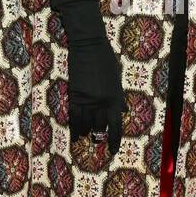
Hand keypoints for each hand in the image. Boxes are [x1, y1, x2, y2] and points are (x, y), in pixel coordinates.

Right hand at [67, 32, 125, 153]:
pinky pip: (74, 117)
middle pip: (99, 126)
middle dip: (99, 136)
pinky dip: (74, 128)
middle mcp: (102, 102)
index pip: (115, 125)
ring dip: (86, 132)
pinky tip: (75, 136)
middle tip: (97, 141)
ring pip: (85, 124)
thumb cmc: (106, 60)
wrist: (89, 46)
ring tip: (84, 137)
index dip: (114, 139)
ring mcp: (87, 100)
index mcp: (115, 98)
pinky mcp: (75, 95)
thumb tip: (122, 111)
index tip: (112, 150)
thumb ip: (118, 97)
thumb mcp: (117, 79)